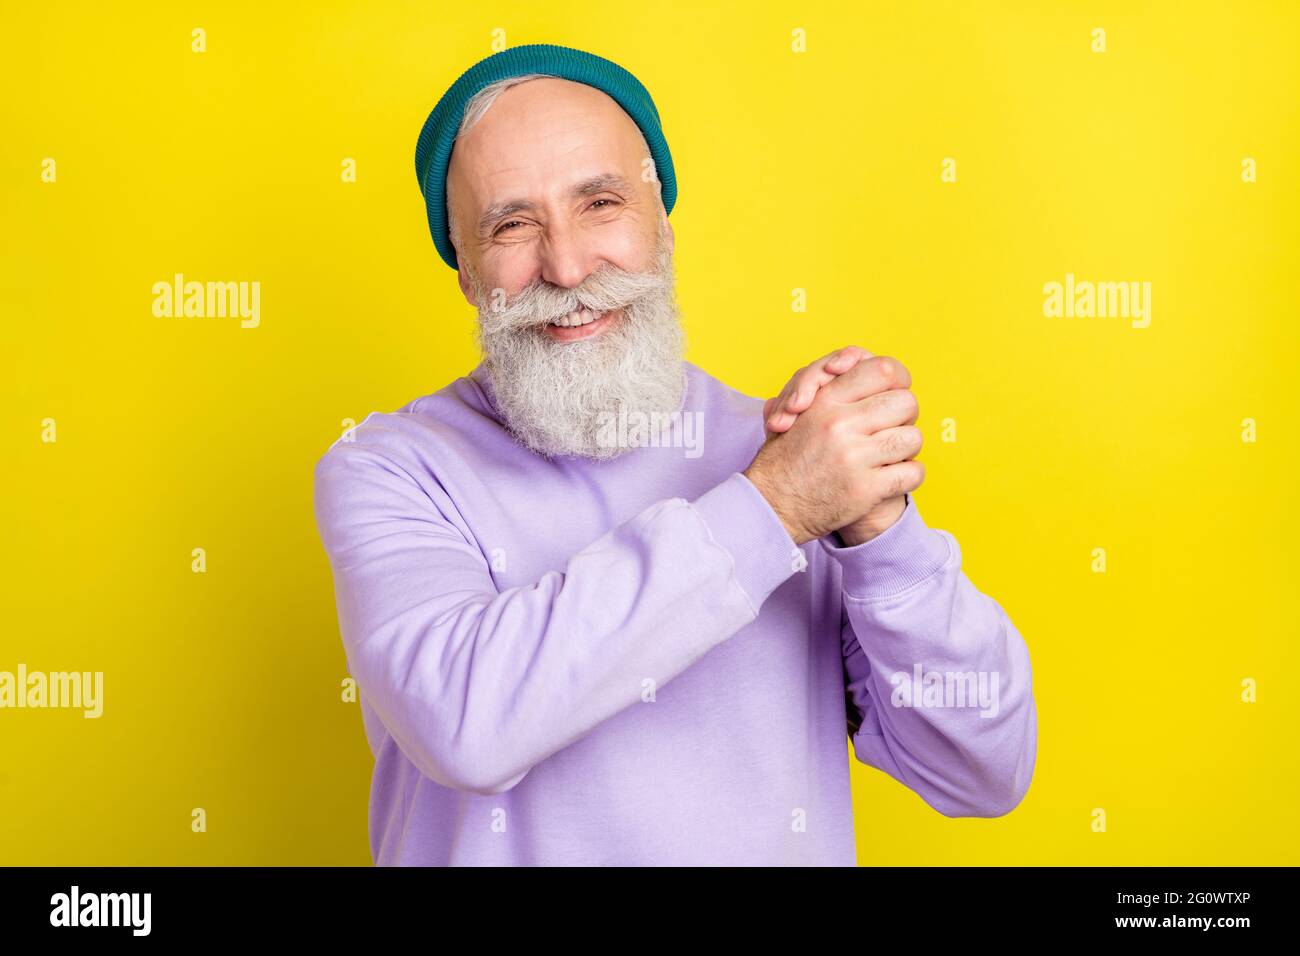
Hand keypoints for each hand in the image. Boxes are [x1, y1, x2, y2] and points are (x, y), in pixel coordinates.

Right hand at [746, 354, 924, 545]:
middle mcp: (840, 424)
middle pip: (906, 402)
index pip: (884, 370)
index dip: (895, 381)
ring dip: (906, 447)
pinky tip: (893, 477)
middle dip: (903, 415)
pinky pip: (912, 472)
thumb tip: (854, 359)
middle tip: (891, 427)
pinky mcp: (865, 489)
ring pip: (912, 437)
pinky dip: (908, 476)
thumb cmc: (783, 459)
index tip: (889, 395)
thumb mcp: (793, 413)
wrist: (771, 507)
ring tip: (891, 454)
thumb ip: (821, 386)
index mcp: (825, 401)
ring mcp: (855, 457)